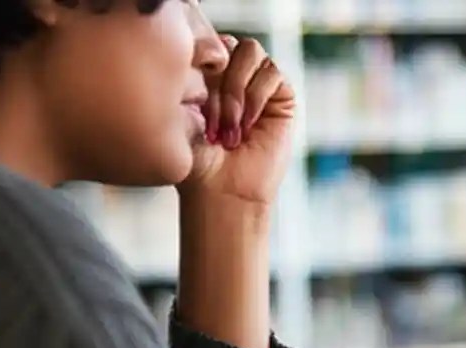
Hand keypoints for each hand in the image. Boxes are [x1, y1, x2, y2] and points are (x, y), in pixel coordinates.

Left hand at [180, 36, 294, 206]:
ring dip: (236, 90)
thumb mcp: (182, 107)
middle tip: (211, 121)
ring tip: (230, 127)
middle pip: (228, 43)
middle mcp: (233, 76)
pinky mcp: (282, 99)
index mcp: (206, 74)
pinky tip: (248, 124)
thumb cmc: (197, 158)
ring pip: (250, 53)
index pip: (206, 42)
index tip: (192, 103)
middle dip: (217, 81)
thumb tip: (212, 47)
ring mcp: (259, 86)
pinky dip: (256, 96)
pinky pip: (272, 73)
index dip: (199, 64)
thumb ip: (195, 70)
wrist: (222, 188)